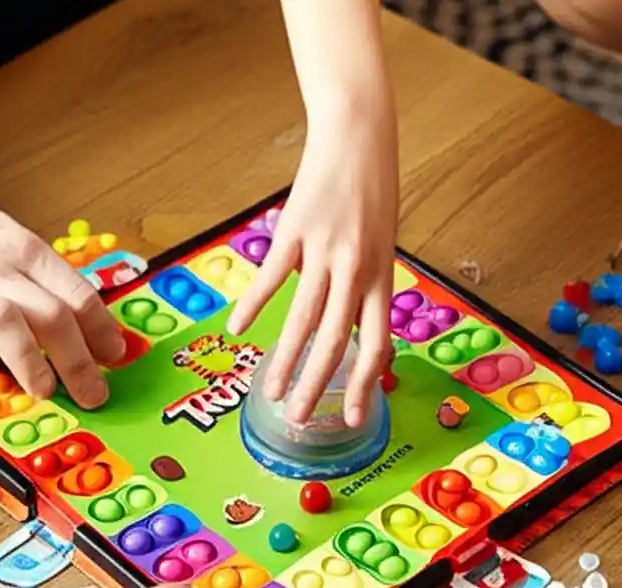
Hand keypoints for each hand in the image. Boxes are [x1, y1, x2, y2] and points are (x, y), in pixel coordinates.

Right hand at [0, 180, 125, 407]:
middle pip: (51, 315)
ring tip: (45, 390)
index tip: (116, 356)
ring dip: (33, 363)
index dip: (102, 330)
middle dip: (81, 361)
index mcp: (17, 247)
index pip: (75, 292)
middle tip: (95, 393)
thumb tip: (78, 311)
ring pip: (8, 324)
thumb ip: (34, 270)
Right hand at [226, 112, 397, 427]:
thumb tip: (347, 327)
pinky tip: (239, 328)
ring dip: (284, 359)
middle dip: (316, 386)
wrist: (358, 136)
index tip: (349, 417)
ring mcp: (324, 251)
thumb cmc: (373, 191)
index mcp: (382, 276)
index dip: (362, 385)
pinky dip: (253, 305)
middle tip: (297, 418)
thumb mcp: (382, 243)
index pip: (376, 344)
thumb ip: (364, 285)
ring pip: (302, 318)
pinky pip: (272, 278)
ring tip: (268, 390)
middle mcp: (356, 269)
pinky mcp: (295, 231)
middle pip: (335, 341)